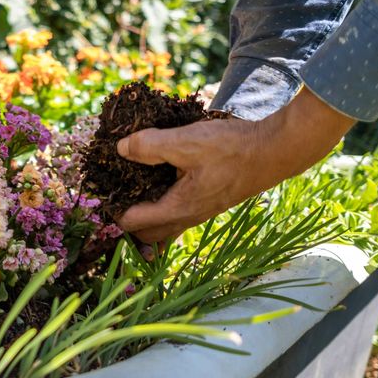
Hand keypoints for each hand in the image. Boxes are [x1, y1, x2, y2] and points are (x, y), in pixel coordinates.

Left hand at [115, 85, 354, 243]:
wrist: (276, 150)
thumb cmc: (232, 148)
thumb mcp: (186, 141)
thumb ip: (149, 145)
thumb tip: (120, 149)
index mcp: (178, 208)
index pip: (133, 224)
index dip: (113, 212)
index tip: (102, 194)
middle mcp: (188, 217)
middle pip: (147, 235)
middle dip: (127, 224)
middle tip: (112, 201)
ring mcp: (201, 212)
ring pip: (165, 229)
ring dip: (145, 221)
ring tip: (130, 201)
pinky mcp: (210, 203)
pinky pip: (179, 217)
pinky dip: (163, 211)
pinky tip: (161, 190)